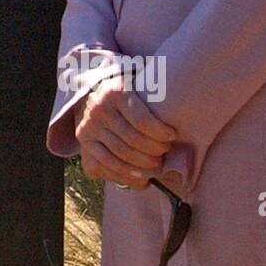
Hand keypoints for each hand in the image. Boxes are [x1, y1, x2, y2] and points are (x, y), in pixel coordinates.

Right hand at [74, 74, 175, 189]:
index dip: (160, 133)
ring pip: (120, 155)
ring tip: (157, 166)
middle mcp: (98, 110)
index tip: (172, 136)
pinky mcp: (84, 144)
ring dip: (143, 166)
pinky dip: (127, 175)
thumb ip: (155, 98)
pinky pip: (106, 165)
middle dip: (154, 151)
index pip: (141, 120)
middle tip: (165, 152)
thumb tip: (181, 117)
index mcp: (114, 93)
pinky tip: (142, 178)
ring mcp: (88, 128)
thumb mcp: (139, 87)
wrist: (97, 96)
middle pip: (132, 140)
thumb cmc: (128, 95)